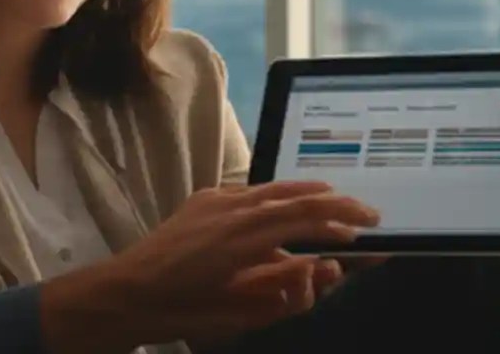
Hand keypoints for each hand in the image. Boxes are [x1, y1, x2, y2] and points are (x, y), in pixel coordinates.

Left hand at [39, 181, 379, 353]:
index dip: (341, 222)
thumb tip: (324, 265)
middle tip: (365, 213)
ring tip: (332, 198)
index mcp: (248, 236)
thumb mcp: (247, 309)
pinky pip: (249, 191)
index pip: (308, 219)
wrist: (131, 293)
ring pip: (275, 188)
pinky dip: (273, 194)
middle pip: (297, 197)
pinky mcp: (206, 197)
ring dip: (307, 193)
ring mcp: (219, 199)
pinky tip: (287, 198)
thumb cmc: (188, 310)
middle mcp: (237, 210)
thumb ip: (289, 288)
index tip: (368, 229)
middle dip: (335, 204)